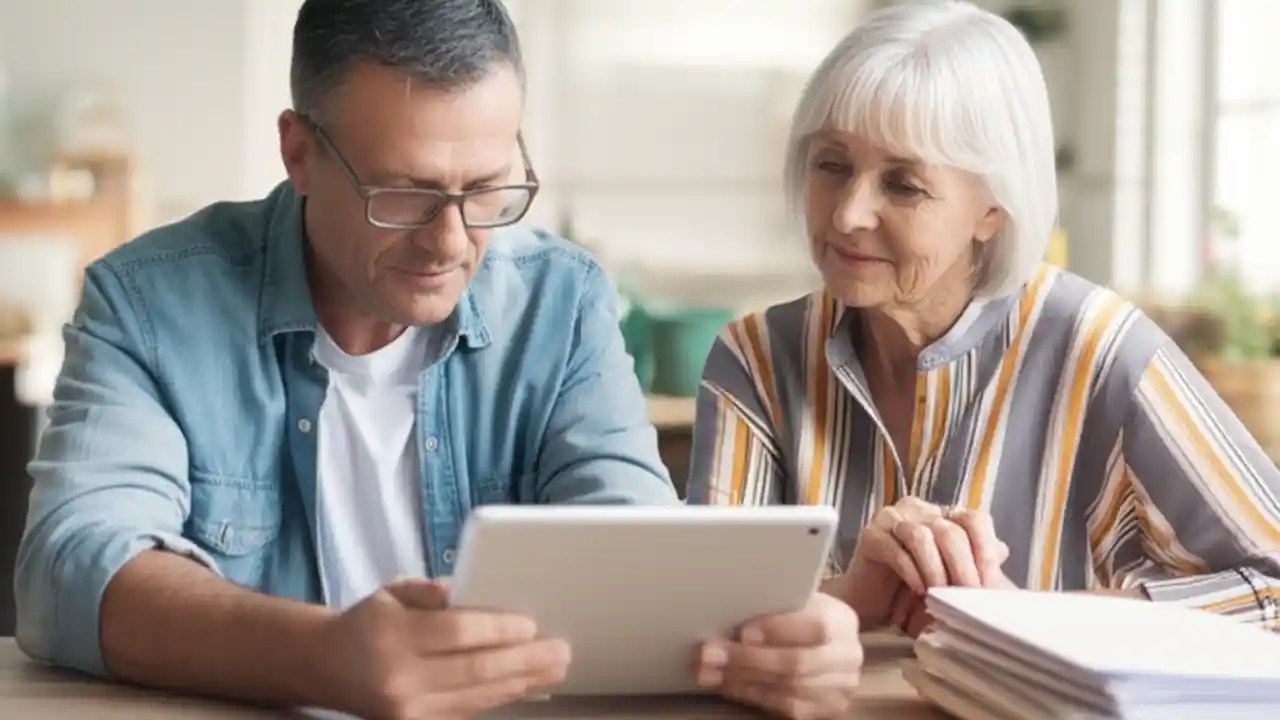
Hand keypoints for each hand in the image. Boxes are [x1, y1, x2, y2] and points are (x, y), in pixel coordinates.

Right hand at [315, 577, 569, 719]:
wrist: (329, 666)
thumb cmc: (370, 620)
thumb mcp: (394, 591)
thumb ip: (434, 591)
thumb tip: (481, 592)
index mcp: (393, 635)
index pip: (457, 632)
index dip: (498, 628)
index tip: (530, 624)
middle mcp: (400, 678)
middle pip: (476, 669)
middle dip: (525, 659)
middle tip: (560, 650)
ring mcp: (408, 711)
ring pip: (477, 696)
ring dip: (521, 681)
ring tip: (554, 668)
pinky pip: (468, 711)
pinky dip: (499, 696)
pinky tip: (524, 683)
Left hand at [694, 592, 862, 718]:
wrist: (832, 644)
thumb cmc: (803, 615)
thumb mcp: (798, 599)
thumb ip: (775, 602)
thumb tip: (726, 604)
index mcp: (842, 621)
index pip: (815, 627)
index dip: (778, 631)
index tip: (743, 632)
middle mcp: (847, 657)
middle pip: (797, 664)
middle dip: (748, 661)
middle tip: (709, 654)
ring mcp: (840, 689)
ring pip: (788, 690)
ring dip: (741, 681)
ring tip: (707, 672)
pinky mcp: (826, 710)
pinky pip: (785, 707)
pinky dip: (752, 695)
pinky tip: (728, 685)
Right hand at [837, 497, 1009, 627]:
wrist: (872, 607)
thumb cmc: (914, 593)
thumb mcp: (954, 579)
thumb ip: (977, 564)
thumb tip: (1003, 551)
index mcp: (942, 515)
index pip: (974, 519)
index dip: (984, 549)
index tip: (988, 584)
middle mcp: (919, 509)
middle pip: (950, 530)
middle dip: (962, 567)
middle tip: (966, 596)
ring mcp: (892, 519)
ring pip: (922, 536)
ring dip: (936, 570)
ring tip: (939, 595)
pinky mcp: (870, 535)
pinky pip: (896, 550)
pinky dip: (912, 572)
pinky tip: (918, 589)